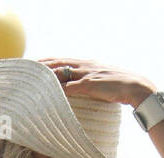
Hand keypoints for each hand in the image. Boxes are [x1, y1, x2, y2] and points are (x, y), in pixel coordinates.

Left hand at [39, 58, 155, 108]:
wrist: (135, 87)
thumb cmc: (120, 87)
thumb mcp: (102, 82)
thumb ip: (89, 83)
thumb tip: (80, 91)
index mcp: (87, 64)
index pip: (63, 60)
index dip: (48, 61)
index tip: (35, 63)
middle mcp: (85, 66)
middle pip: (59, 63)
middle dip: (42, 65)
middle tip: (27, 67)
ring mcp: (88, 74)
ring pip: (62, 71)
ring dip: (47, 74)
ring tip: (33, 77)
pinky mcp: (91, 85)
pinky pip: (72, 86)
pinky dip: (60, 88)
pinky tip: (50, 91)